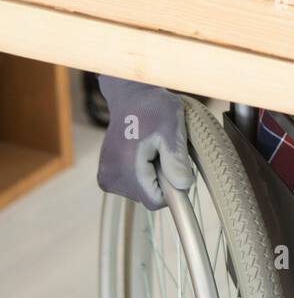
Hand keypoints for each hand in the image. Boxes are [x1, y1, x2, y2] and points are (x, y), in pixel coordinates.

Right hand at [97, 75, 192, 208]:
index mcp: (125, 167)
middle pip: (148, 197)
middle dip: (162, 179)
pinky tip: (143, 152)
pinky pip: (133, 185)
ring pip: (142, 192)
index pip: (156, 200)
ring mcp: (106, 177)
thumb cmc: (154, 108)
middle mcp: (110, 177)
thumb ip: (176, 158)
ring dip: (153, 176)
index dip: (172, 186)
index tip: (175, 163)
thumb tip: (183, 185)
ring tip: (152, 148)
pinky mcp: (106, 175)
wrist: (132, 97)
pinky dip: (143, 173)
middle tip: (162, 150)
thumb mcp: (172, 128)